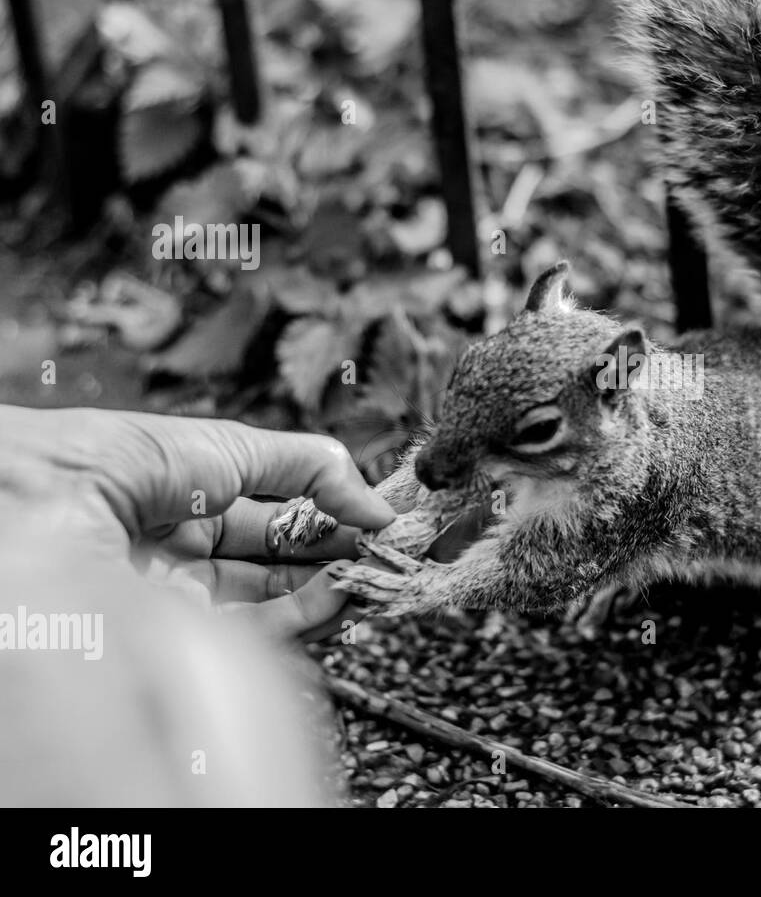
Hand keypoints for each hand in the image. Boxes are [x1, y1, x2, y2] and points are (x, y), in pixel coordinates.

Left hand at [0, 406, 394, 638]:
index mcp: (189, 499)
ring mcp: (180, 599)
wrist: (44, 500)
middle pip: (279, 566)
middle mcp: (184, 554)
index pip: (275, 520)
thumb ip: (311, 468)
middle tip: (391, 554)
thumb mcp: (231, 446)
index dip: (330, 519)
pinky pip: (252, 635)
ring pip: (272, 605)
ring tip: (374, 573)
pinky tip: (337, 593)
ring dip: (330, 590)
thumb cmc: (119, 458)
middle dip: (339, 559)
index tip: (380, 521)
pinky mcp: (176, 640)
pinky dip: (303, 618)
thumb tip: (378, 498)